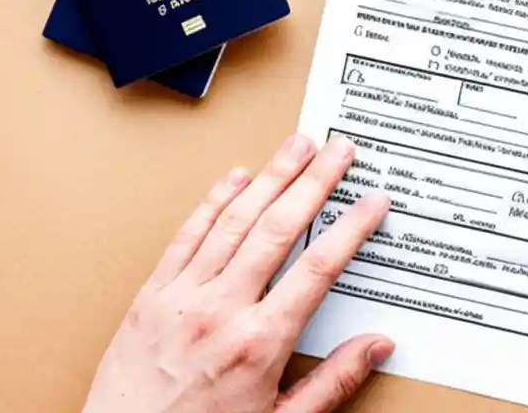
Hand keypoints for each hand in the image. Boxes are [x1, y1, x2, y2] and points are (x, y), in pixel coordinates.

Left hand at [83, 135, 392, 412]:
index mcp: (259, 343)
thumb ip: (333, 381)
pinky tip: (235, 178)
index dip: (351, 228)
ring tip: (296, 147)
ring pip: (234, 222)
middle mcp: (221, 311)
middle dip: (314, 182)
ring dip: (270, 177)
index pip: (318, 268)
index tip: (372, 203)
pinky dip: (213, 203)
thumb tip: (376, 347)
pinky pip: (186, 237)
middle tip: (338, 150)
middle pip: (278, 229)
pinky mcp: (150, 296)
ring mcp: (182, 298)